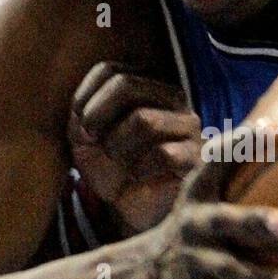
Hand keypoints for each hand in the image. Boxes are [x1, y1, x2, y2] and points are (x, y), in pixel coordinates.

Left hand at [69, 62, 201, 234]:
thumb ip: (80, 112)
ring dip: (117, 146)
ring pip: (144, 120)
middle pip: (125, 85)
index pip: (109, 70)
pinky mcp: (197, 156)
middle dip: (97, 116)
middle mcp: (172, 97)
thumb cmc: (111, 167)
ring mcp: (189, 125)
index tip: (80, 128)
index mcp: (144, 85)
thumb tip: (84, 111)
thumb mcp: (86, 137)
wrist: (133, 208)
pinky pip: (164, 153)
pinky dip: (139, 168)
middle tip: (94, 142)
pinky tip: (138, 177)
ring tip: (119, 162)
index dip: (84, 99)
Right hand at [143, 134, 277, 278]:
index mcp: (200, 190)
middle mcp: (194, 223)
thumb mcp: (212, 180)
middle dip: (253, 222)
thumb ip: (250, 140)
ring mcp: (193, 261)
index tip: (275, 130)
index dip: (243, 144)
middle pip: (223, 220)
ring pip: (228, 271)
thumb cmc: (203, 213)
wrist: (151, 269)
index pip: (218, 159)